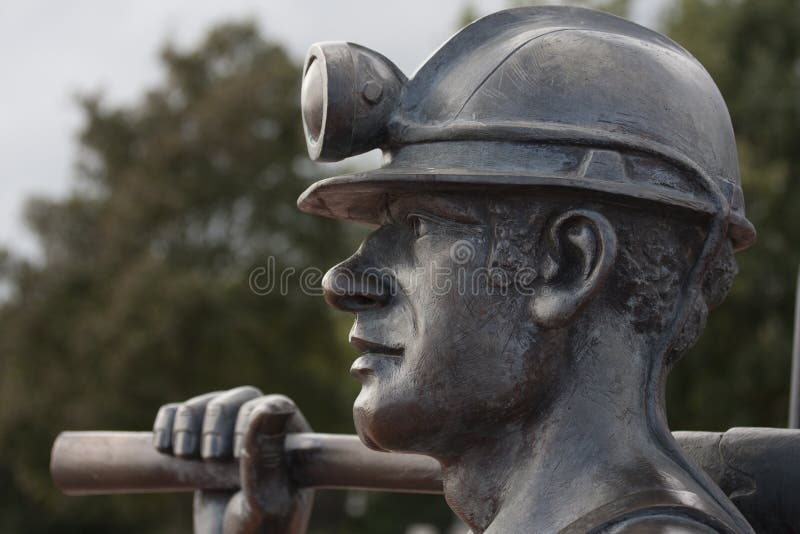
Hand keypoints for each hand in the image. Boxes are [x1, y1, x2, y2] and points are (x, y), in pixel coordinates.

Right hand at [152, 387, 314, 533]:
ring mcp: (228, 432)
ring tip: (184, 455)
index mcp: (290, 440)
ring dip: (189, 424)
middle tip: (210, 458)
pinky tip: (165, 448)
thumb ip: (264, 459)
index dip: (250, 421)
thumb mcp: (263, 501)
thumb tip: (268, 407)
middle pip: (239, 398)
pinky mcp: (197, 440)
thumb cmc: (257, 532)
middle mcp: (262, 430)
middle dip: (217, 424)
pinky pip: (178, 413)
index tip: (235, 455)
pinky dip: (167, 423)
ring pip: (207, 402)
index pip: (274, 406)